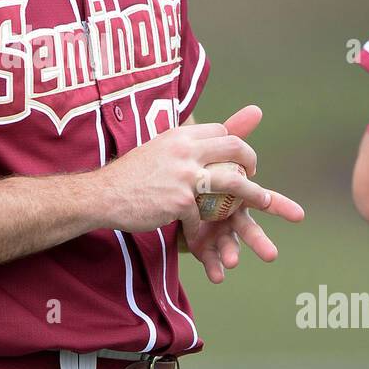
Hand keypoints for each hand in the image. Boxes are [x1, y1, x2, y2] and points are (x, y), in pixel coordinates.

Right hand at [96, 109, 261, 232]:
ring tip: (265, 201)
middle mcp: (185, 150)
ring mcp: (184, 176)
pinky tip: (202, 237)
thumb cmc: (130, 175)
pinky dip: (204, 227)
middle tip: (254, 175)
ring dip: (253, 193)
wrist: (102, 195)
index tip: (238, 160)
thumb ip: (184, 144)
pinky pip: (204, 215)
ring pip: (233, 181)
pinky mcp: (181, 201)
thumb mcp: (158, 149)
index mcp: (179, 135)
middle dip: (250, 161)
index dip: (234, 146)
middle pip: (233, 148)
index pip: (220, 131)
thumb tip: (198, 140)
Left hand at [177, 105, 304, 281]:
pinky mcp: (197, 240)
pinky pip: (205, 254)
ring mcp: (214, 228)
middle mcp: (229, 213)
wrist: (160, 184)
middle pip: (247, 226)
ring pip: (227, 243)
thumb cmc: (195, 169)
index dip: (280, 206)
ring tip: (233, 263)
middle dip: (261, 240)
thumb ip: (232, 134)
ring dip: (231, 253)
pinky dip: (211, 265)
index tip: (300, 215)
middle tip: (272, 255)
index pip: (261, 198)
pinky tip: (216, 276)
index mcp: (236, 194)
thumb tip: (256, 108)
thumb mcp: (208, 150)